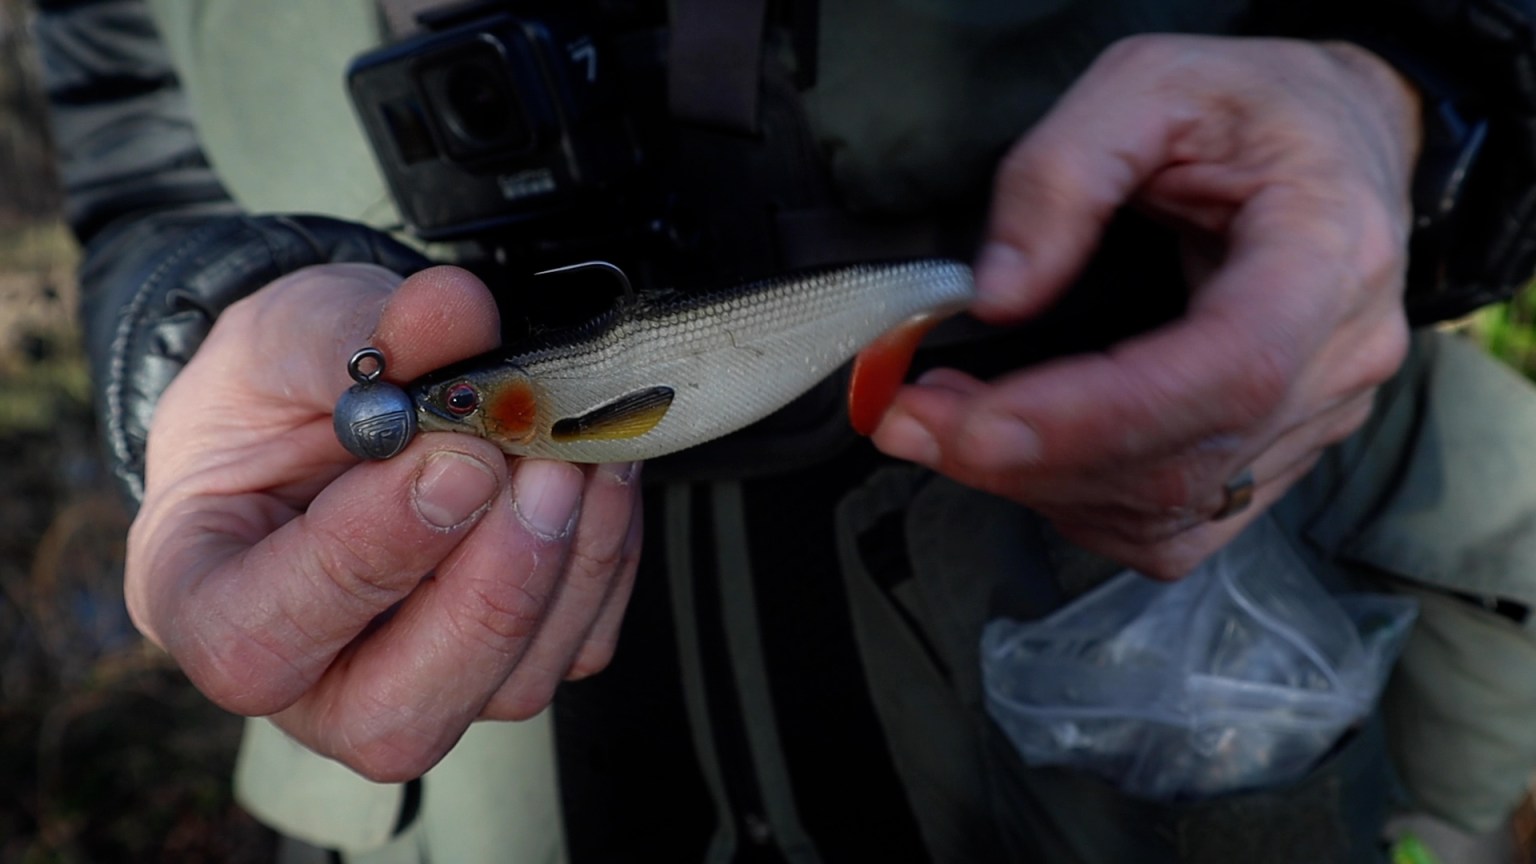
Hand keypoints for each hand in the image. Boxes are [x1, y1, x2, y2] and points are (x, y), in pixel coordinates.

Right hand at [125, 263, 642, 780]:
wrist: (333, 396)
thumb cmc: (279, 385)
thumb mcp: (290, 333)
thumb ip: (356, 333)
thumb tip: (454, 311)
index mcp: (206, 608)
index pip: (260, 642)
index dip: (364, 559)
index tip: (449, 457)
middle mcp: (309, 680)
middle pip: (395, 720)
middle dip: (488, 594)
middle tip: (536, 470)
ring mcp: (418, 683)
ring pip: (508, 689)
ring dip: (568, 562)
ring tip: (576, 448)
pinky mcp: (508, 664)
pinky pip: (577, 647)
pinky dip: (606, 558)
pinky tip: (597, 475)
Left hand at [872, 36, 1420, 578]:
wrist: (1339, 136)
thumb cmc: (1251, 105)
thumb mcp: (1147, 84)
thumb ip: (1060, 176)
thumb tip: (996, 297)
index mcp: (1328, 254)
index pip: (1227, 371)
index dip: (1095, 417)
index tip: (973, 424)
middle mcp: (1339, 357)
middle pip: (1184, 461)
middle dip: (1028, 459)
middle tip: (911, 421)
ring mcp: (1319, 417)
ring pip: (1173, 510)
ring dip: (1041, 487)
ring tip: (950, 425)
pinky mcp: (1281, 453)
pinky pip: (1181, 526)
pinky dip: (1086, 506)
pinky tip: (1027, 455)